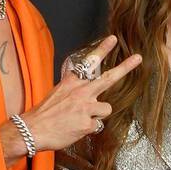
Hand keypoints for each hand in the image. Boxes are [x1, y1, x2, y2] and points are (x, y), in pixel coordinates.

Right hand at [16, 35, 141, 154]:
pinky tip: (75, 129)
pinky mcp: (87, 123)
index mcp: (72, 82)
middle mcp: (81, 92)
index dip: (103, 49)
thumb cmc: (44, 114)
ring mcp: (86, 107)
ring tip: (81, 119)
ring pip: (106, 108)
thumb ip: (73, 87)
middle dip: (125, 67)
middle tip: (138, 58)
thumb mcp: (57, 92)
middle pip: (109, 78)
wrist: (33, 130)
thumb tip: (83, 86)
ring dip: (97, 114)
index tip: (113, 39)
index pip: (89, 63)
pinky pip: (96, 125)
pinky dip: (88, 129)